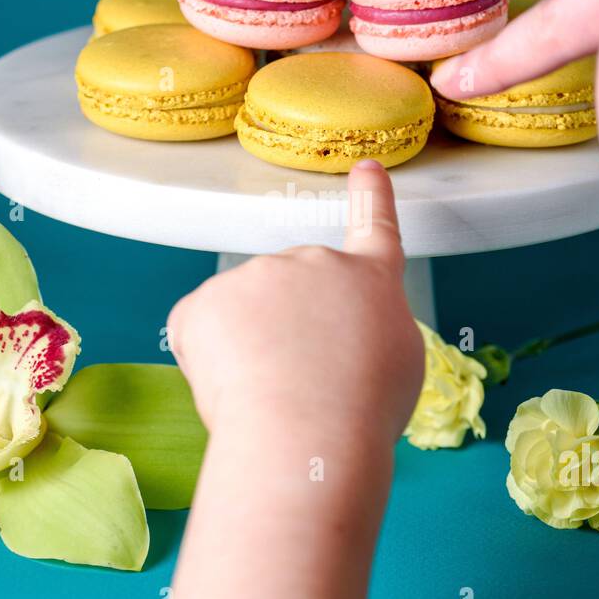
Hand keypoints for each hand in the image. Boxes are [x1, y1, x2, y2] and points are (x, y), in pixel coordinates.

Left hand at [167, 159, 422, 448]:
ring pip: (244, 318)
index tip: (366, 169)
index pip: (374, 227)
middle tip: (304, 383)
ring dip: (250, 351)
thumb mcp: (397, 362)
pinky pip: (201, 333)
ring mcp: (257, 274)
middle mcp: (314, 262)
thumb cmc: (362, 411)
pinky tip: (235, 386)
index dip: (371, 198)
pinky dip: (209, 363)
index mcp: (370, 280)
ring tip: (274, 392)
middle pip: (294, 293)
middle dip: (291, 330)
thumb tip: (333, 337)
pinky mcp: (205, 300)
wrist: (309, 429)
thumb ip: (368, 330)